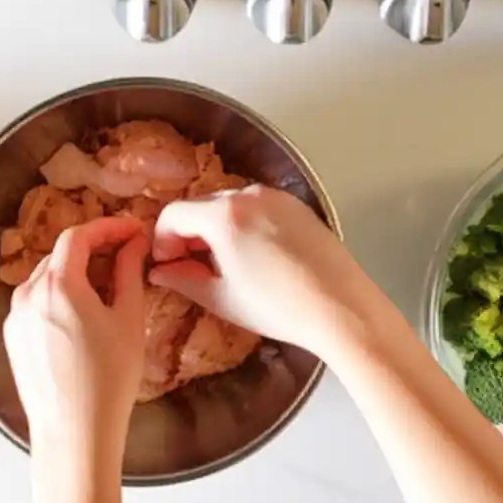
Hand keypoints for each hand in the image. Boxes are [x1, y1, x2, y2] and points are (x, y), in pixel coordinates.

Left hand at [3, 216, 148, 448]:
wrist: (74, 433)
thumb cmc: (106, 381)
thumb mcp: (128, 320)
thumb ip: (129, 272)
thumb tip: (133, 244)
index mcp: (57, 285)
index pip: (79, 236)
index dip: (108, 227)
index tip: (131, 230)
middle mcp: (27, 295)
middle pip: (61, 255)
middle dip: (93, 248)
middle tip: (125, 253)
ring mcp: (15, 317)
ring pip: (46, 278)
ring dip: (75, 272)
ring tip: (107, 286)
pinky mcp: (13, 338)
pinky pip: (36, 303)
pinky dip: (59, 296)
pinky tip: (83, 315)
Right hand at [149, 185, 382, 361]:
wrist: (341, 307)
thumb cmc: (279, 307)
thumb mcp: (222, 298)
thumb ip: (183, 279)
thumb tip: (160, 271)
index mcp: (223, 215)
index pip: (173, 214)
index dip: (162, 241)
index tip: (165, 265)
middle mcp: (247, 195)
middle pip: (200, 205)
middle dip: (188, 234)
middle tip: (189, 267)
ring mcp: (275, 196)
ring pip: (228, 204)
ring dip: (215, 228)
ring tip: (223, 265)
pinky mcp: (297, 205)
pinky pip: (256, 207)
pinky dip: (243, 224)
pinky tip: (253, 257)